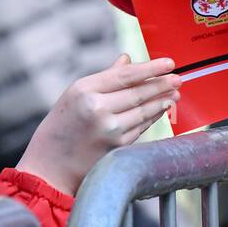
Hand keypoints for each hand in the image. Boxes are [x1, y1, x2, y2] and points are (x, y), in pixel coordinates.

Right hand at [16, 55, 181, 195]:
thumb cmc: (62, 125)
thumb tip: (128, 60)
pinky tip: (161, 109)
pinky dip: (153, 117)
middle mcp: (97, 109)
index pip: (126, 75)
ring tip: (175, 92)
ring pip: (143, 111)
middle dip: (162, 84)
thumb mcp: (75, 94)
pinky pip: (141, 127)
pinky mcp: (117, 147)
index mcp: (85, 90)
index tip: (169, 63)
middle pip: (138, 93)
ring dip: (162, 101)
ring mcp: (109, 130)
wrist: (49, 166)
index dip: (151, 68)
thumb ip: (105, 77)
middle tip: (178, 77)